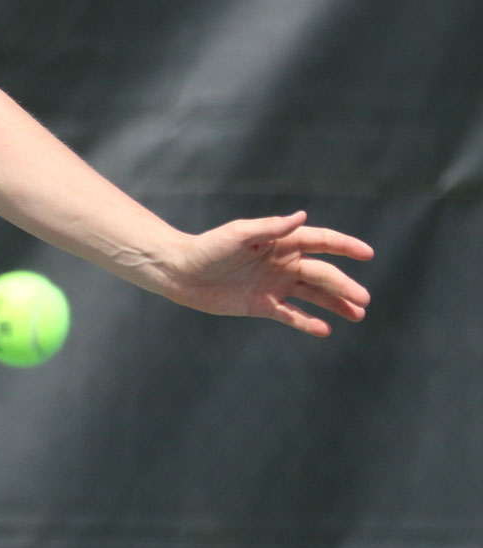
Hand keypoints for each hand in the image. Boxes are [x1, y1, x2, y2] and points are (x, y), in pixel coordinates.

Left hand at [160, 212, 372, 335]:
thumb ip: (270, 228)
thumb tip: (302, 217)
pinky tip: (325, 329)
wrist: (180, 273)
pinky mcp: (263, 305)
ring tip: (358, 314)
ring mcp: (274, 284)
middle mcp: (282, 263)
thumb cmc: (207, 248)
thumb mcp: (238, 235)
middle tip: (364, 299)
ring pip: (313, 295)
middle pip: (322, 273)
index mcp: (280, 242)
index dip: (345, 246)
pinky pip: (291, 315)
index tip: (367, 253)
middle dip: (344, 285)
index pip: (320, 242)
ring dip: (335, 304)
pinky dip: (308, 322)